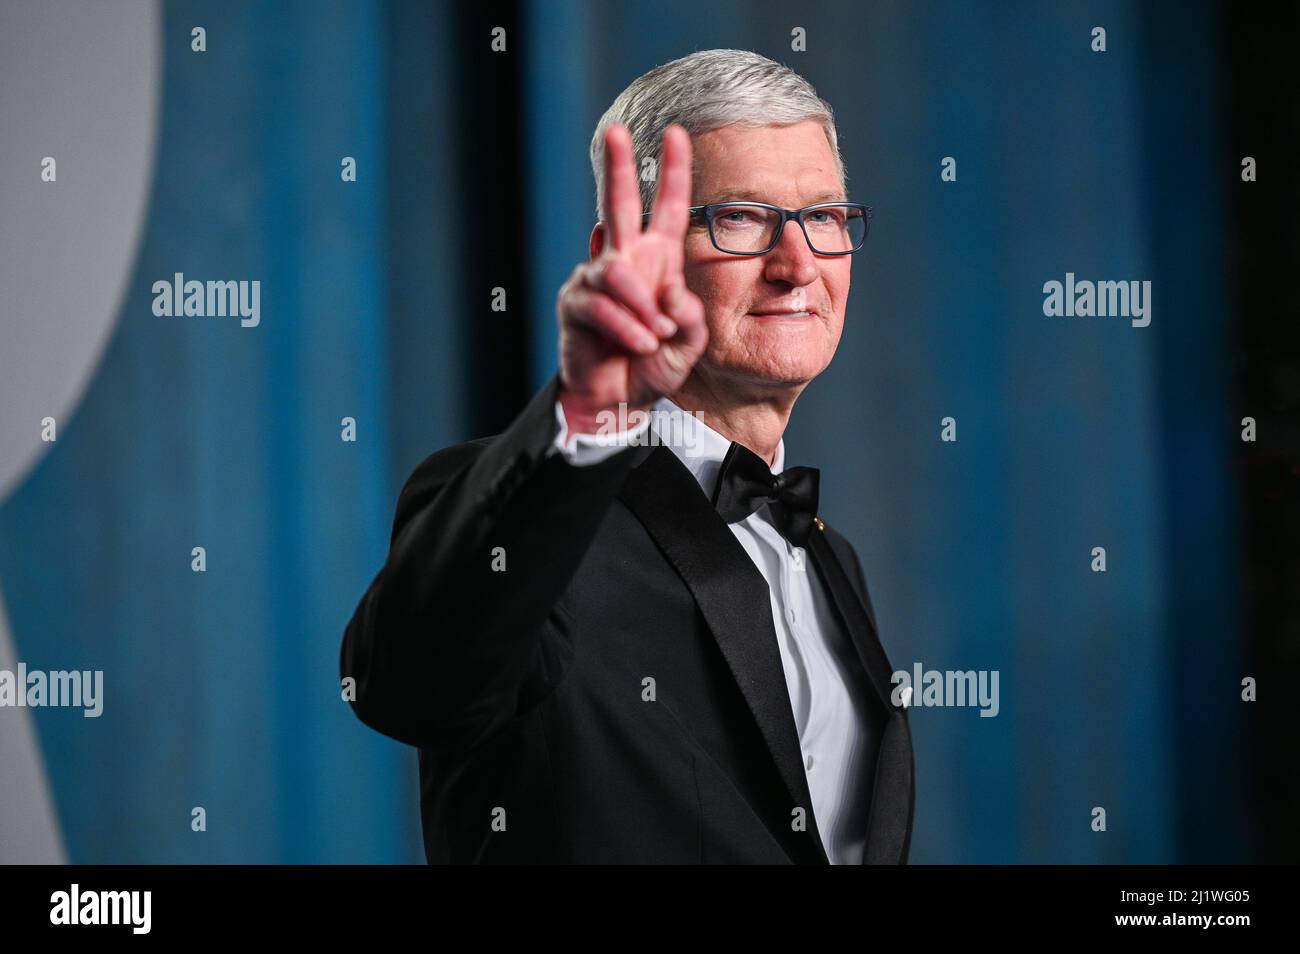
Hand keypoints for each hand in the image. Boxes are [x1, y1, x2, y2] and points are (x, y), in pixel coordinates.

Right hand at [556, 123, 707, 433]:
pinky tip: (638, 345)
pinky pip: (601, 305)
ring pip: (617, 272)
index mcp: (658, 262)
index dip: (673, 173)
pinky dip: (626, 328)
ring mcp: (596, 281)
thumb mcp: (688, 343)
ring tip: (654, 339)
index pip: (667, 209)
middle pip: (619, 205)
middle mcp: (626, 261)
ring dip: (641, 310)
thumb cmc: (652, 366)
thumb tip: (670, 294)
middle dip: (618, 168)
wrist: (618, 401)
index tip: (676, 134)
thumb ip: (691, 317)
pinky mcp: (575, 305)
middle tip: (615, 132)